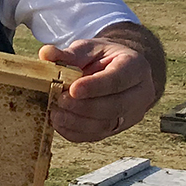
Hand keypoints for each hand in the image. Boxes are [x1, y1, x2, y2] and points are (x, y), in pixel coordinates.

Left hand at [38, 33, 161, 142]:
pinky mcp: (117, 129)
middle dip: (83, 106)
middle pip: (114, 106)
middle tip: (59, 100)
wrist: (116, 71)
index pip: (118, 80)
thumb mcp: (89, 49)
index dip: (95, 86)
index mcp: (136, 68)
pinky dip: (75, 132)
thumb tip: (46, 54)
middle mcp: (140, 94)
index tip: (72, 89)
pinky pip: (96, 136)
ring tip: (55, 113)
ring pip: (106, 125)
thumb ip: (69, 54)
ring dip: (77, 122)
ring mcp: (131, 115)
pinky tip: (59, 123)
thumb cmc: (103, 58)